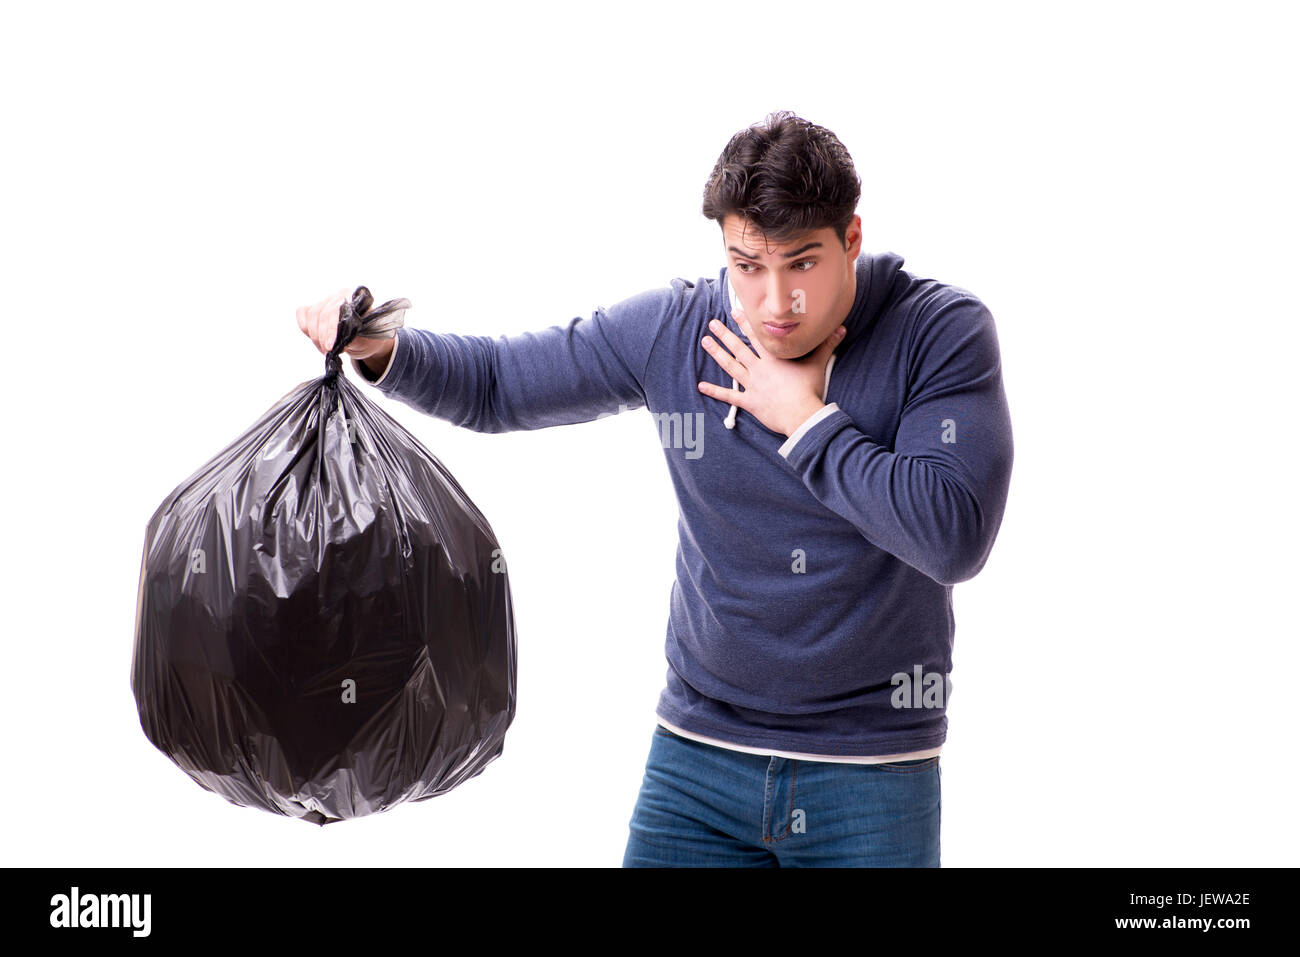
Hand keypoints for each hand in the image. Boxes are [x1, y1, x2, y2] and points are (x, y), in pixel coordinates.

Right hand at [296, 287, 392, 363]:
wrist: (366, 340)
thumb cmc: (368, 338)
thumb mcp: (366, 341)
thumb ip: (352, 338)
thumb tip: (338, 342)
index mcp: (355, 299)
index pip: (336, 310)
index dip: (330, 330)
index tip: (330, 347)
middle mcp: (339, 296)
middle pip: (321, 314)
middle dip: (321, 337)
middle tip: (328, 352)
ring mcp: (326, 301)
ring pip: (311, 315)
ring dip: (315, 336)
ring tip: (324, 350)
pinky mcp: (315, 307)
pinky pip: (302, 314)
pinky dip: (305, 327)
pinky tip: (315, 339)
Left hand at [697, 308, 844, 435]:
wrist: (802, 414)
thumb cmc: (810, 389)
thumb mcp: (818, 364)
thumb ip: (826, 345)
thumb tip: (842, 329)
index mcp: (773, 358)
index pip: (757, 336)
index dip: (745, 323)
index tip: (734, 311)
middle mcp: (760, 369)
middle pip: (739, 348)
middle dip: (725, 334)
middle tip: (712, 323)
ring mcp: (753, 385)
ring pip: (731, 367)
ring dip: (717, 354)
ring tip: (705, 342)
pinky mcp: (750, 402)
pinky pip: (730, 396)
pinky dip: (716, 391)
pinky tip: (702, 385)